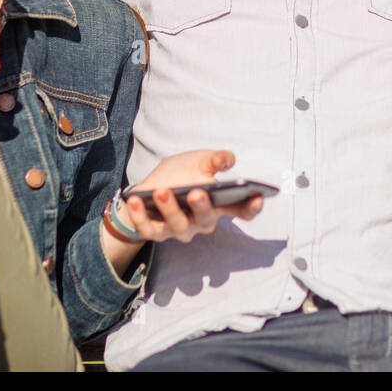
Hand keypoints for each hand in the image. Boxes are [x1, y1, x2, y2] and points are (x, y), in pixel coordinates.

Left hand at [118, 150, 263, 243]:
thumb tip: (228, 159)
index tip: (256, 197)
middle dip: (202, 207)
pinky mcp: (155, 231)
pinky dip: (141, 216)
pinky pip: (149, 229)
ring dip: (170, 209)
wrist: (150, 187)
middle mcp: (201, 221)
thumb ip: (214, 159)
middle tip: (197, 192)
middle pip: (207, 220)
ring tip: (161, 192)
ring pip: (178, 226)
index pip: (240, 210)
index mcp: (217, 204)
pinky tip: (135, 200)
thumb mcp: (197, 161)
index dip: (250, 207)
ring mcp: (178, 229)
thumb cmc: (180, 174)